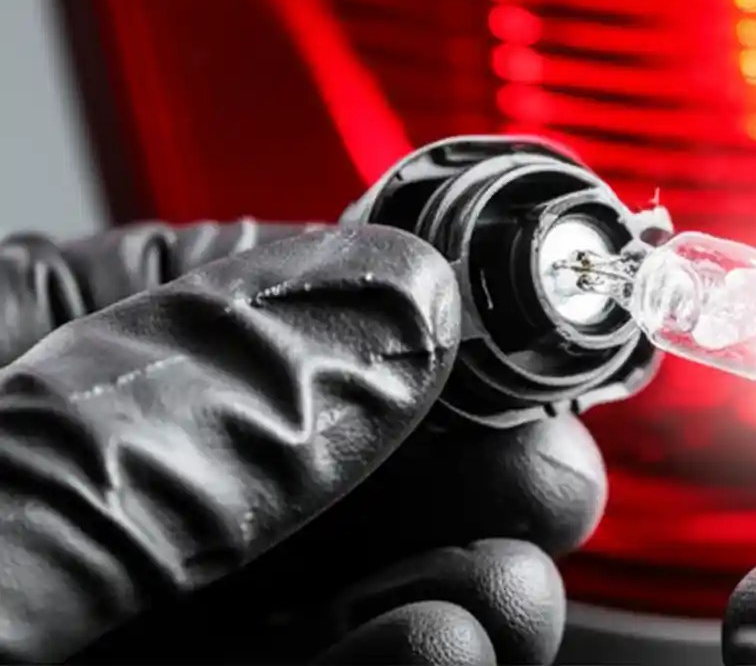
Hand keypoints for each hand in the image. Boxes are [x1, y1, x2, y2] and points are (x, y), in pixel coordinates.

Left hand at [0, 220, 605, 663]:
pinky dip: (398, 658)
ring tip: (509, 590)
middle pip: (326, 436)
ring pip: (337, 570)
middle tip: (548, 477)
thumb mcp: (4, 516)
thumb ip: (189, 419)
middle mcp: (90, 471)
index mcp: (25, 358)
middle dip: (463, 459)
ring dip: (457, 574)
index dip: (399, 300)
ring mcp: (130, 601)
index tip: (514, 334)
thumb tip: (397, 302)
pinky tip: (447, 648)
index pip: (248, 281)